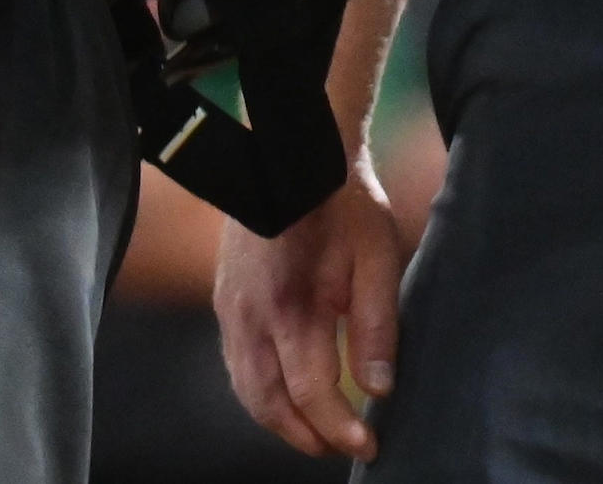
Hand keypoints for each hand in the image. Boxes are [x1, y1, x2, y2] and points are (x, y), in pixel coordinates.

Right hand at [214, 157, 404, 459]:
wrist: (294, 155)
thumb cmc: (344, 203)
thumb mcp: (377, 256)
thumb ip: (376, 327)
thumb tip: (378, 391)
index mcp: (291, 306)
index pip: (309, 392)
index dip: (338, 427)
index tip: (367, 446)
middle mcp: (250, 316)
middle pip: (268, 403)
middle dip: (305, 436)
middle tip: (342, 448)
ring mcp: (230, 310)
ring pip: (246, 389)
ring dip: (279, 421)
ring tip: (317, 433)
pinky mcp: (225, 301)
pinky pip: (236, 364)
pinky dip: (260, 394)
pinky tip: (287, 396)